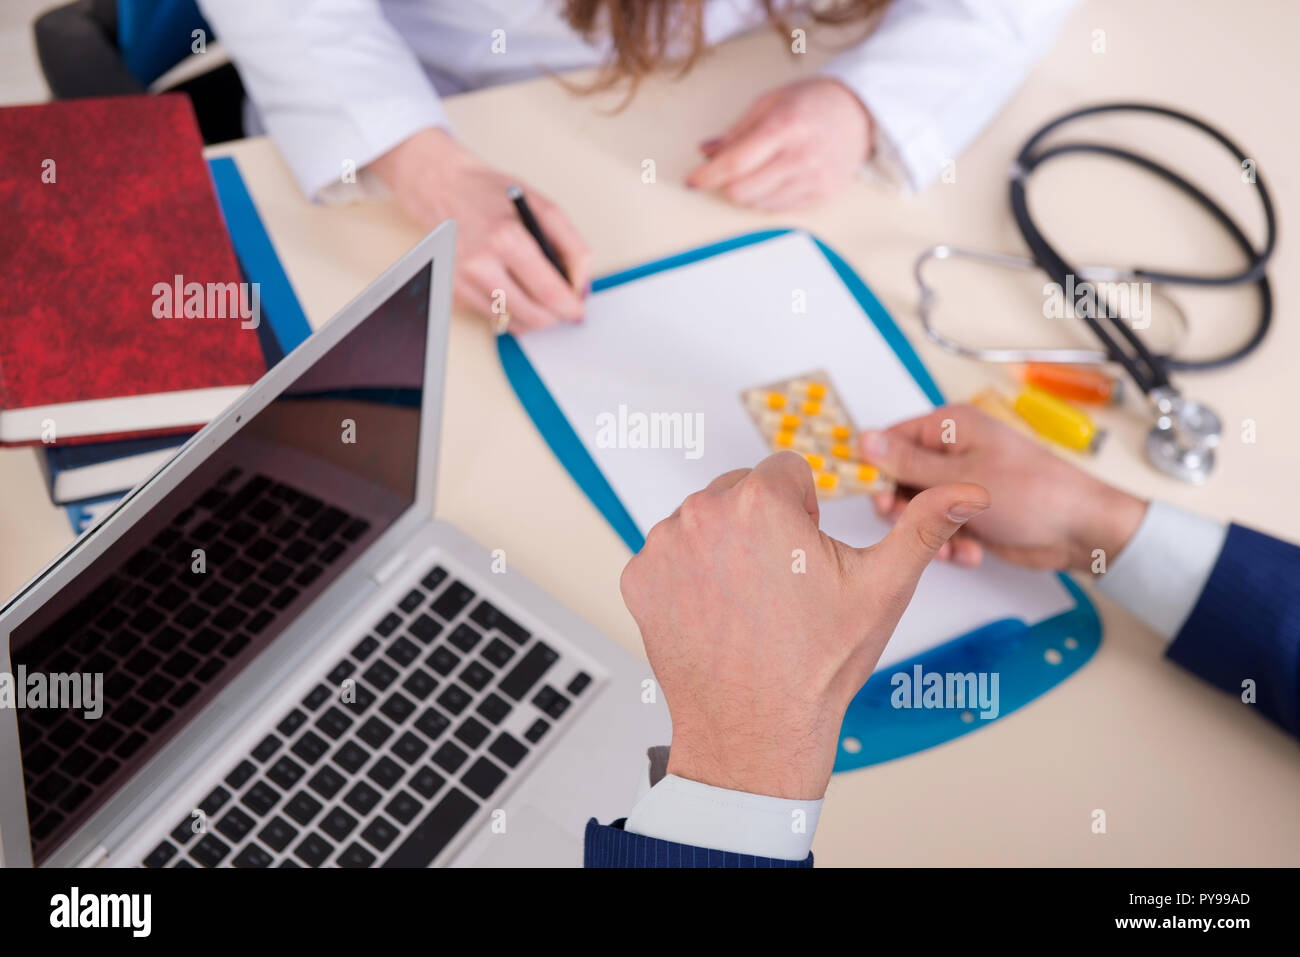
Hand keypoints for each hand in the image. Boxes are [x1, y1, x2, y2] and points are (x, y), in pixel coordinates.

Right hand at [368, 128, 590, 331]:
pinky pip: (494, 317)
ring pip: (513, 323)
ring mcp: (462, 282)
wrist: (443, 188)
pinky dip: (512, 311)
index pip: (548, 292)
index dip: (570, 307)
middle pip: (532, 316)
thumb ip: (572, 247)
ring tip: (541, 296)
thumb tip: (581, 287)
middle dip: (556, 316)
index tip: (579, 310)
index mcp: (505, 239)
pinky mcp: (453, 292)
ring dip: (534, 317)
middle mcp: (479, 264)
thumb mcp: (544, 207)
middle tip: (565, 306)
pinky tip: (516, 291)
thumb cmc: (492, 195)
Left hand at [620, 451, 988, 799]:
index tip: (807, 560)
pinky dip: (691, 577)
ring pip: (706, 521)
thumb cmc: (819, 663)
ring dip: (726, 547)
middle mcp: (702, 512)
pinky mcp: (639, 578)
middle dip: (764, 525)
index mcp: (761, 501)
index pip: (788, 472)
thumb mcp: (884, 588)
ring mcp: (664, 546)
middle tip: (782, 586)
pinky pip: (671, 556)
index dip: (806, 514)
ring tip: (750, 603)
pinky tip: (717, 615)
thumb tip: (972, 492)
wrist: (757, 732)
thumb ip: (926, 525)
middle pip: (743, 491)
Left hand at [684, 78, 872, 210]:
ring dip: (746, 193)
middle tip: (728, 171)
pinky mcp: (821, 197)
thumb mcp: (770, 102)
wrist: (860, 113)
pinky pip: (778, 210)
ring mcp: (813, 180)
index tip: (692, 181)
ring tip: (759, 170)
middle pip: (742, 191)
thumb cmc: (813, 102)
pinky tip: (775, 178)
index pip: (735, 163)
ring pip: (757, 205)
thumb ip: (736, 131)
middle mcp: (801, 158)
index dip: (707, 176)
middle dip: (726, 184)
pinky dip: (766, 199)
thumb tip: (706, 153)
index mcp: (785, 127)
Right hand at [860, 404, 1148, 573]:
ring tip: (948, 545)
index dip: (875, 469)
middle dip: (903, 509)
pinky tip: (969, 551)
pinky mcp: (969, 515)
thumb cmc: (1034, 492)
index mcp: (949, 428)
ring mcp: (960, 485)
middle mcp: (951, 452)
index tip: (872, 495)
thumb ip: (907, 462)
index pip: (890, 441)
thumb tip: (864, 440)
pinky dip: (949, 544)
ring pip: (917, 510)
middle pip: (898, 479)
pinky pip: (939, 529)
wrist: (1081, 531)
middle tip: (908, 524)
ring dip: (927, 533)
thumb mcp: (959, 479)